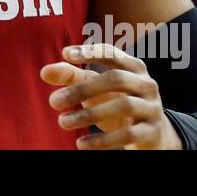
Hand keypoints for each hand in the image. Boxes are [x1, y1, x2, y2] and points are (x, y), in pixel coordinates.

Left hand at [41, 42, 182, 149]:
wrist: (152, 136)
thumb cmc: (118, 104)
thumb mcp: (96, 89)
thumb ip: (72, 77)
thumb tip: (44, 72)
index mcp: (134, 67)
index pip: (112, 53)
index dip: (90, 52)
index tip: (65, 54)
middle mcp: (146, 84)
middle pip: (115, 79)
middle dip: (82, 90)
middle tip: (53, 101)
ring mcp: (152, 107)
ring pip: (123, 106)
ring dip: (89, 115)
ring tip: (63, 122)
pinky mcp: (152, 131)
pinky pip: (128, 134)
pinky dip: (103, 140)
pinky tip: (81, 143)